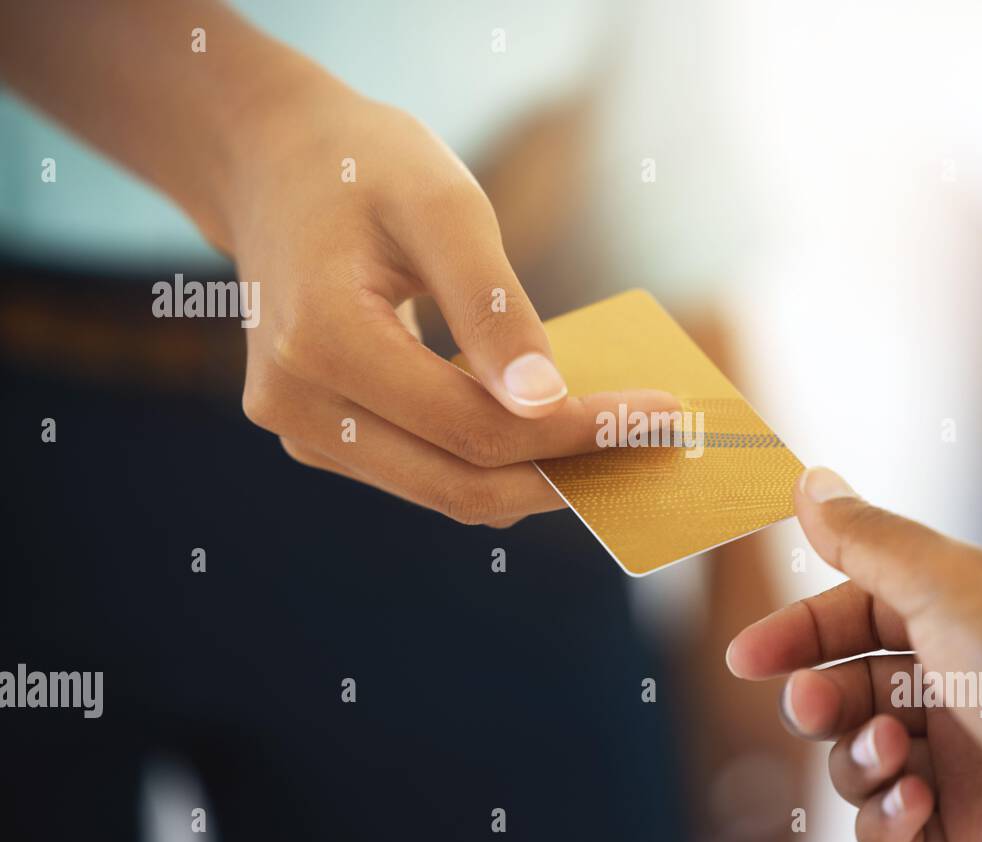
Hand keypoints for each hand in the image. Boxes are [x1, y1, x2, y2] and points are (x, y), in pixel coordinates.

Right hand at [225, 80, 672, 524]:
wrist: (275, 164)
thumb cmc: (366, 167)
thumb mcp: (443, 207)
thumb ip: (493, 309)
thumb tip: (545, 404)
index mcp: (321, 340)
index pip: (474, 427)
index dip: (575, 433)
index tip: (660, 415)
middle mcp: (296, 404)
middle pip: (459, 483)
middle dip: (565, 473)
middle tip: (651, 444)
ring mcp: (301, 430)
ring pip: (443, 492)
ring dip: (533, 478)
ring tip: (612, 441)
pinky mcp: (319, 436)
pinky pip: (422, 474)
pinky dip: (491, 463)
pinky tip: (547, 430)